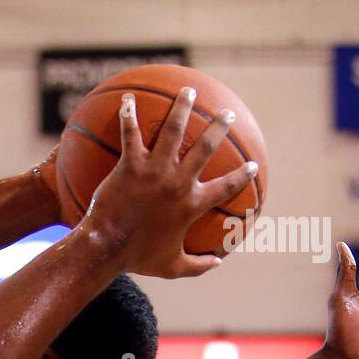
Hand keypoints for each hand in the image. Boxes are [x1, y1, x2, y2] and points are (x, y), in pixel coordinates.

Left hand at [83, 86, 257, 278]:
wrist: (106, 248)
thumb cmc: (137, 258)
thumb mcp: (172, 267)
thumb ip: (198, 265)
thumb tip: (217, 264)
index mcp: (192, 205)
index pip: (226, 187)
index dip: (243, 175)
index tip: (253, 165)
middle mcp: (178, 183)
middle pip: (205, 148)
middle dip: (219, 128)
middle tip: (228, 114)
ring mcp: (154, 171)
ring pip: (172, 131)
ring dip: (182, 108)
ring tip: (188, 91)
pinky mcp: (130, 166)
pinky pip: (130, 134)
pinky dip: (129, 115)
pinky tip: (128, 99)